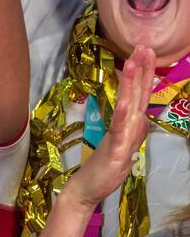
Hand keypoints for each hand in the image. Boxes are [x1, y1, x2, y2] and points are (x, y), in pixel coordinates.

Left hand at [66, 46, 154, 210]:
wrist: (89, 189)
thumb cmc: (104, 168)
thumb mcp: (120, 145)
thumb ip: (131, 130)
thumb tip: (140, 115)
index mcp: (130, 125)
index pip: (139, 94)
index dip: (144, 74)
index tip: (146, 52)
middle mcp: (131, 128)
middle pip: (139, 94)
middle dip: (143, 71)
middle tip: (147, 47)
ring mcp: (125, 138)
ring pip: (132, 105)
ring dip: (134, 83)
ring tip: (137, 61)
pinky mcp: (117, 150)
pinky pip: (121, 129)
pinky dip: (124, 115)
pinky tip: (126, 102)